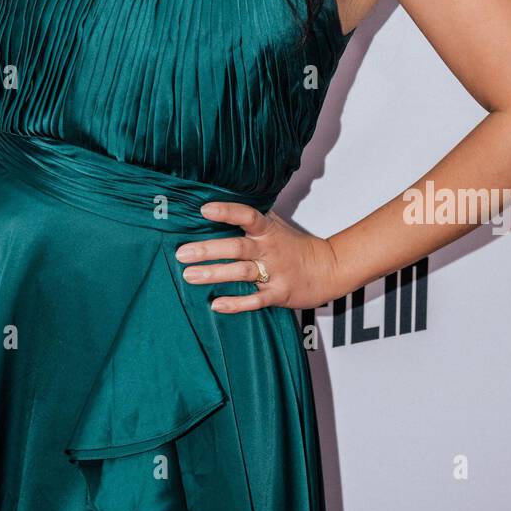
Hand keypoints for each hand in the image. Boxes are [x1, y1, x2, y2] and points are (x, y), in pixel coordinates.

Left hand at [175, 201, 338, 312]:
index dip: (226, 211)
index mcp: (268, 230)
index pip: (247, 215)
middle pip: (237, 247)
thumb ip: (251, 219)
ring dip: (215, 274)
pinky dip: (236, 303)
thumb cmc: (294, 245)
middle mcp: (270, 249)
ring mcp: (275, 272)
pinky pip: (255, 300)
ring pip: (241, 272)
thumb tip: (216, 205)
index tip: (204, 209)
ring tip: (189, 275)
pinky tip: (216, 304)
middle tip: (181, 253)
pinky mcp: (279, 294)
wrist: (328, 268)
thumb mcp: (275, 226)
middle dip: (208, 250)